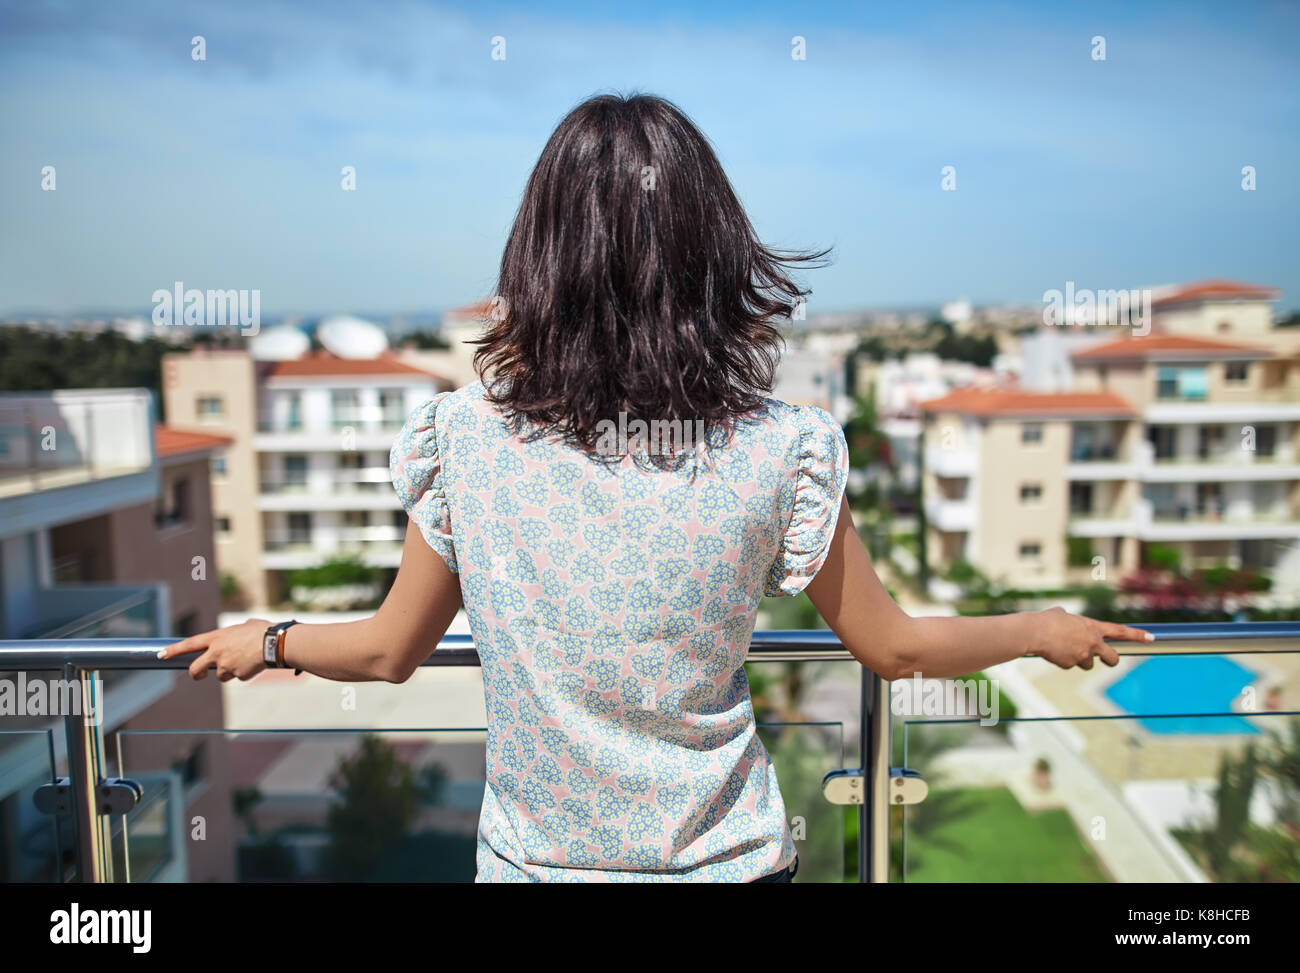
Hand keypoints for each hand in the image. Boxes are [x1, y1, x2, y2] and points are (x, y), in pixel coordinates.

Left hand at [159, 618, 272, 680]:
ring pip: (222, 675)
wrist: (276, 643)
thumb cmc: (263, 630)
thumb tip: (238, 637)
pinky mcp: (238, 676)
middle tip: (201, 674)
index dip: (173, 650)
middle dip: (197, 674)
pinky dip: (245, 672)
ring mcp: (226, 666)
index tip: (160, 654)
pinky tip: (255, 663)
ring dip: (230, 671)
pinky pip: (239, 676)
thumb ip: (234, 634)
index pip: (189, 644)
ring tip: (246, 660)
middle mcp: (217, 653)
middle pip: (196, 669)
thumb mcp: (243, 626)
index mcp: (217, 638)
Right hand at [1026, 606, 1152, 670]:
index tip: (1151, 637)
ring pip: (1087, 664)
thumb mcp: (1062, 614)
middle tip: (1106, 658)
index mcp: (1093, 627)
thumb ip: (1070, 619)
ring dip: (1079, 659)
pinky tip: (1052, 651)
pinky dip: (1062, 659)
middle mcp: (1093, 643)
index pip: (1121, 632)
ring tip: (1062, 648)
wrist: (1034, 632)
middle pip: (1112, 658)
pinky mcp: (1070, 665)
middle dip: (1111, 659)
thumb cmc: (1047, 620)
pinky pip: (1069, 664)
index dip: (1137, 635)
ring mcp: (1082, 656)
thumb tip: (1065, 619)